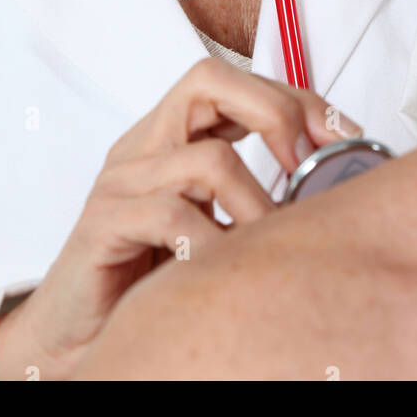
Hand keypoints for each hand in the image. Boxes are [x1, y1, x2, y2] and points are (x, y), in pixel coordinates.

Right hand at [0, 58, 356, 379]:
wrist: (73, 334)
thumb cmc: (148, 280)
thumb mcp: (214, 228)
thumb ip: (254, 199)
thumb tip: (335, 186)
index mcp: (170, 137)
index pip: (233, 82)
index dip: (293, 99)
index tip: (344, 136)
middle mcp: (144, 146)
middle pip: (209, 83)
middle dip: (275, 113)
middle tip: (309, 164)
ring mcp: (121, 182)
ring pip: (208, 158)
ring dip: (257, 206)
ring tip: (269, 246)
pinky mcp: (104, 223)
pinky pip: (172, 216)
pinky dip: (213, 244)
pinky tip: (222, 268)